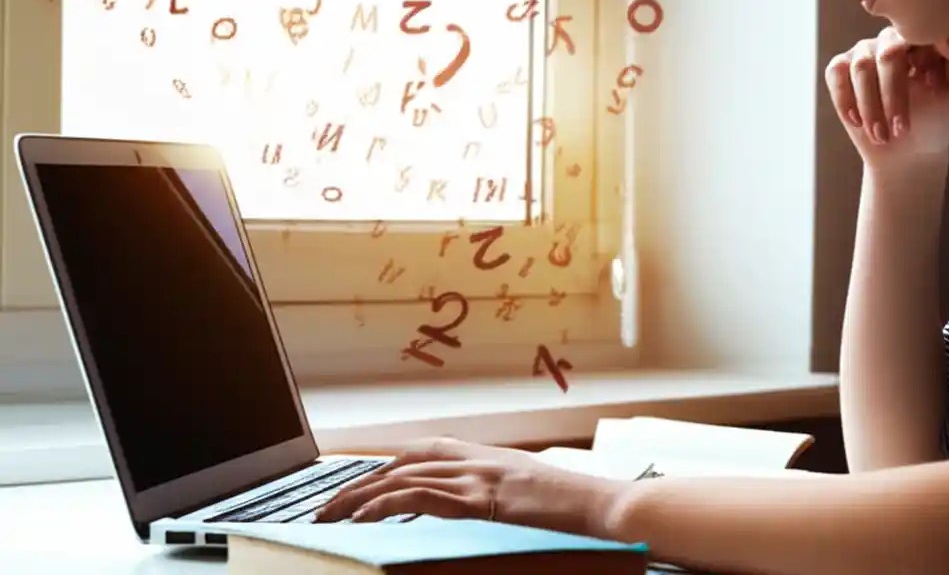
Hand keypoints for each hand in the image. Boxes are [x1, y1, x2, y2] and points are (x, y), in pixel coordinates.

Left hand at [313, 437, 625, 537]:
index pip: (421, 453)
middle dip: (358, 485)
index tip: (355, 485)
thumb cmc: (573, 507)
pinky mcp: (482, 498)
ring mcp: (479, 476)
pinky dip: (387, 506)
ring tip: (328, 516)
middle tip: (325, 508)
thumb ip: (496, 492)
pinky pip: (423, 498)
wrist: (602, 505)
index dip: (383, 467)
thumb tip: (475, 507)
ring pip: (403, 478)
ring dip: (358, 497)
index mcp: (487, 456)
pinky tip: (363, 518)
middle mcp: (477, 459)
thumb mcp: (528, 493)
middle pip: (402, 465)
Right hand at [825, 27, 948, 168]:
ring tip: (882, 136)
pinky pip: (836, 73)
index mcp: (924, 36)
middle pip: (888, 52)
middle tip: (901, 130)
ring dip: (871, 107)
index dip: (923, 64)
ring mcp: (865, 50)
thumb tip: (948, 34)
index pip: (920, 32)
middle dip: (893, 95)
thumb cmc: (939, 119)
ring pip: (861, 66)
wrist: (908, 152)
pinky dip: (846, 100)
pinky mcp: (841, 67)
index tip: (931, 92)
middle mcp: (893, 37)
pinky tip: (858, 122)